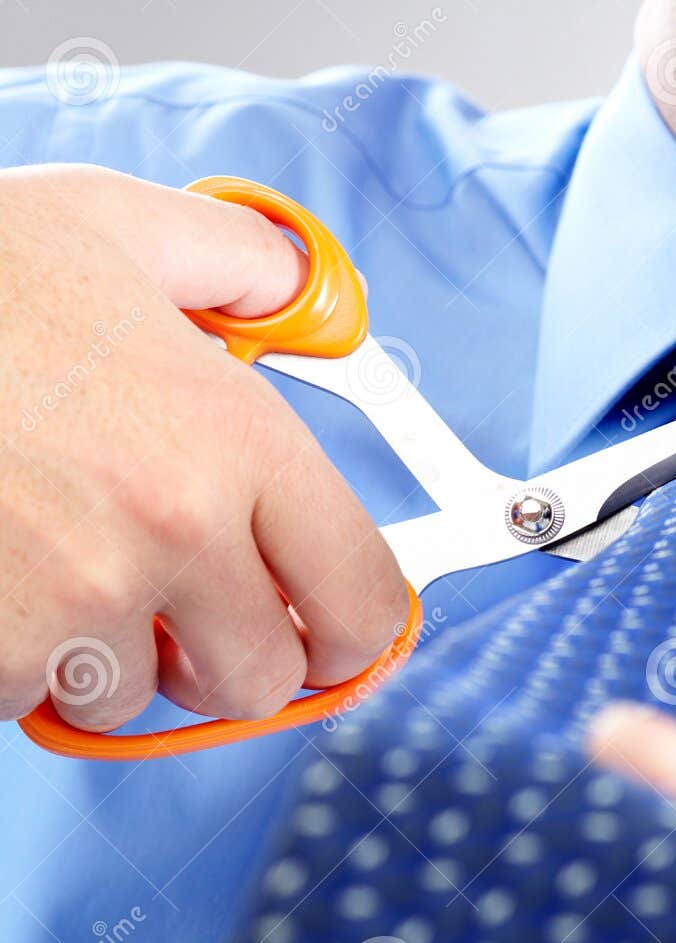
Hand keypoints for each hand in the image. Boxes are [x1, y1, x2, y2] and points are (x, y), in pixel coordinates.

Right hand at [0, 165, 404, 729]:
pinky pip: (36, 700)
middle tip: (181, 609)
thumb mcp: (119, 227)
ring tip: (55, 562)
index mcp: (232, 436)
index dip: (351, 631)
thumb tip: (311, 298)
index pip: (360, 598)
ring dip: (107, 654)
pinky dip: (19, 658)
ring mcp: (81, 598)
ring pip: (137, 697)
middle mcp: (172, 528)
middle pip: (262, 681)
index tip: (328, 633)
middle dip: (224, 656)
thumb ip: (243, 267)